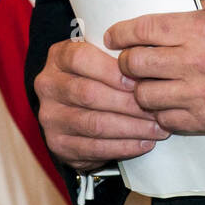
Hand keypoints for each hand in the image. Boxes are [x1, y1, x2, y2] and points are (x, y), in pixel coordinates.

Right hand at [33, 37, 169, 172]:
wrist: (73, 106)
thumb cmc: (95, 76)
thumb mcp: (100, 56)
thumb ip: (118, 56)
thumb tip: (150, 66)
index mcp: (58, 57)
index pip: (81, 58)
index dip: (112, 71)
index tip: (139, 81)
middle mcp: (48, 86)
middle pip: (89, 94)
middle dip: (128, 103)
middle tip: (156, 108)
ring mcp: (50, 117)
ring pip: (94, 124)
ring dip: (131, 128)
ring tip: (156, 128)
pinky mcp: (58, 145)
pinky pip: (94, 148)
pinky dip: (122, 147)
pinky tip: (143, 143)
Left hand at [104, 0, 204, 137]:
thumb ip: (195, 11)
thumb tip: (166, 15)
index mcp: (200, 29)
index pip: (144, 30)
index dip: (121, 32)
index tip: (112, 36)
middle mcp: (195, 62)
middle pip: (136, 64)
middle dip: (124, 62)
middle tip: (126, 61)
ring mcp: (200, 95)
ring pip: (145, 96)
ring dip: (140, 90)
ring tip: (146, 84)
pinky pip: (167, 120)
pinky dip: (162, 112)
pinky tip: (167, 103)